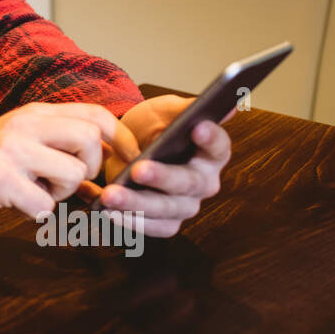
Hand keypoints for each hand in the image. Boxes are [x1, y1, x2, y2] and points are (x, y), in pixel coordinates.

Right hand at [0, 101, 140, 230]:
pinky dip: (36, 211)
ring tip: (37, 192)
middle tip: (68, 181)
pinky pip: (44, 204)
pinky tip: (16, 203)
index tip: (124, 164)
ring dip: (62, 194)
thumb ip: (57, 142)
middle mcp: (24, 125)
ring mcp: (10, 150)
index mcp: (34, 113)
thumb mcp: (20, 142)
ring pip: (73, 173)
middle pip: (91, 138)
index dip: (120, 141)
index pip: (96, 114)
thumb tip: (110, 158)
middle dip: (91, 169)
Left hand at [74, 95, 232, 236]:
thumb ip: (186, 109)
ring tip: (110, 195)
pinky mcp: (166, 222)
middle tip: (138, 169)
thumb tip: (228, 106)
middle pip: (189, 182)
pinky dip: (128, 221)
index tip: (196, 127)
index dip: (210, 138)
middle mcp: (204, 182)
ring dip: (137, 203)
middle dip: (162, 177)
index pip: (218, 146)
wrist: (130, 146)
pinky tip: (106, 209)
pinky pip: (151, 227)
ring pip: (166, 209)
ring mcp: (186, 205)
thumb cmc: (155, 127)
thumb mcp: (165, 111)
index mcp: (211, 153)